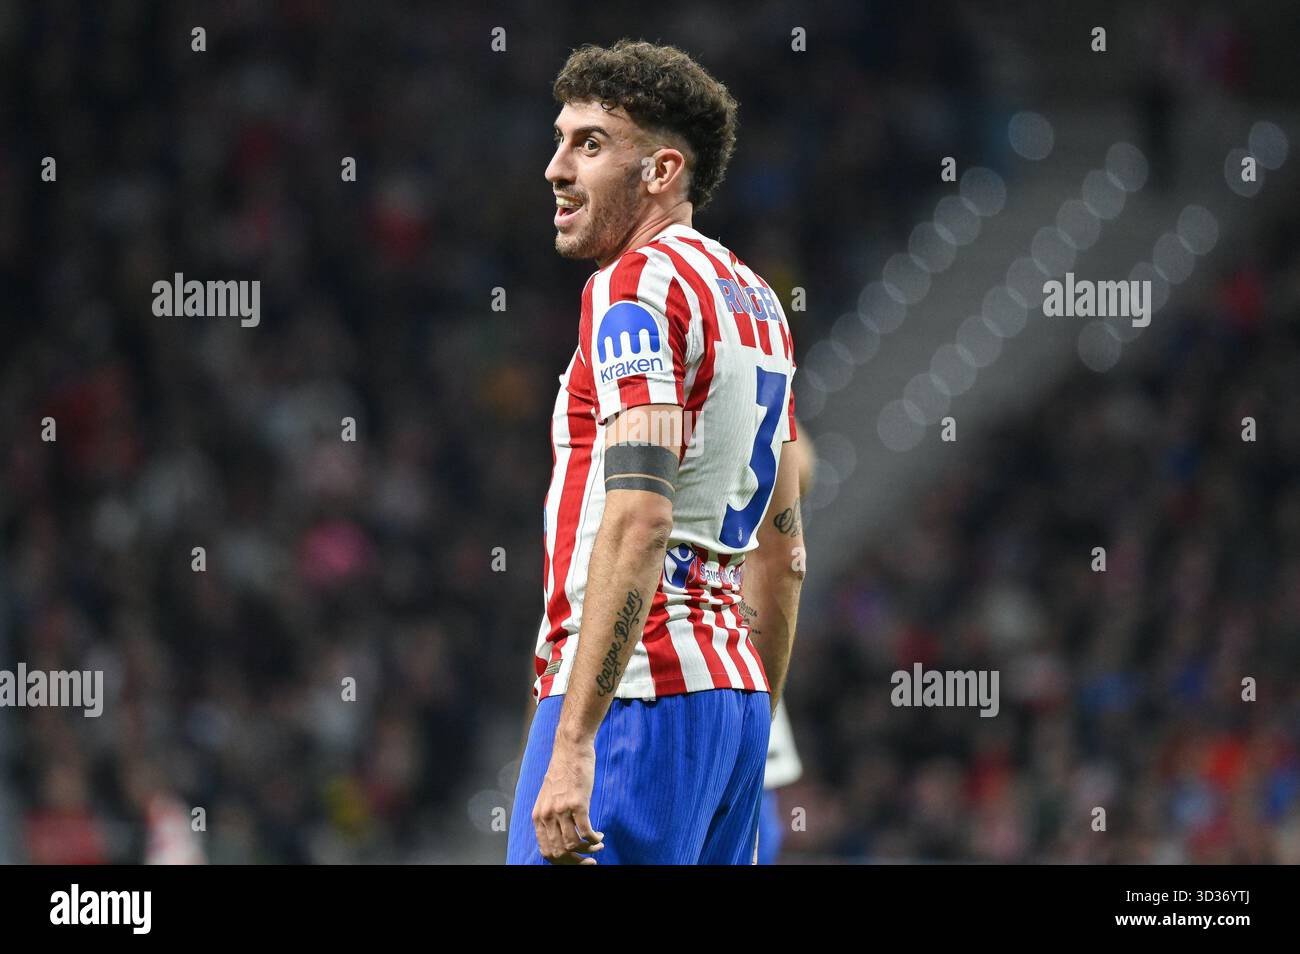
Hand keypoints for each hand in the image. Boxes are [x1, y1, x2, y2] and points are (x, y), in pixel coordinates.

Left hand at [532, 738, 604, 863]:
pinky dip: (595, 840)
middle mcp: (547, 815)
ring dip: (589, 851)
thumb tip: (560, 839)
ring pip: (574, 845)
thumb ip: (550, 816)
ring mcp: (561, 810)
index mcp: (538, 816)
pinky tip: (600, 837)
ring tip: (598, 846)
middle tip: (590, 861)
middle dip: (577, 862)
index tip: (576, 862)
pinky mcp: (578, 803)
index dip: (562, 862)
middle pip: (560, 852)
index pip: (546, 851)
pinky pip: (587, 832)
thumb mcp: (549, 797)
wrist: (571, 749)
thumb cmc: (563, 771)